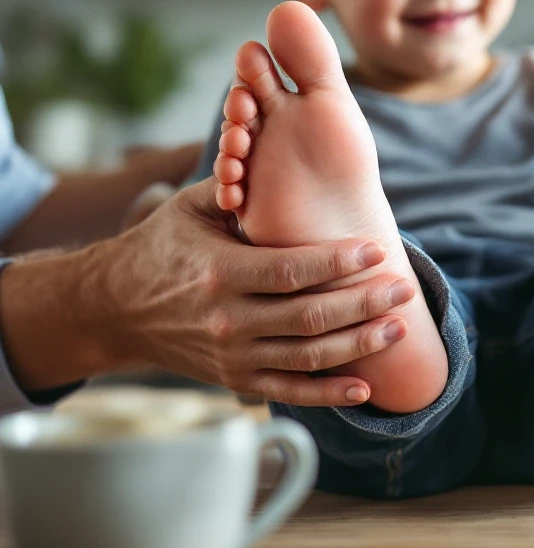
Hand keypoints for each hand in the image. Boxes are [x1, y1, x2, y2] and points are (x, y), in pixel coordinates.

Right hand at [93, 179, 412, 405]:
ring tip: (399, 327)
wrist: (115, 307)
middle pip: (309, 316)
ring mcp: (233, 356)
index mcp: (220, 272)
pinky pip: (290, 392)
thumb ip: (240, 189)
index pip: (291, 270)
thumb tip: (288, 154)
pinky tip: (366, 387)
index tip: (377, 250)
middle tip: (404, 288)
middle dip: (364, 303)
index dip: (338, 263)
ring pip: (308, 356)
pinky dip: (329, 393)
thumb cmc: (164, 245)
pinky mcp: (236, 380)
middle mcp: (228, 319)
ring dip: (359, 344)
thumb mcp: (191, 208)